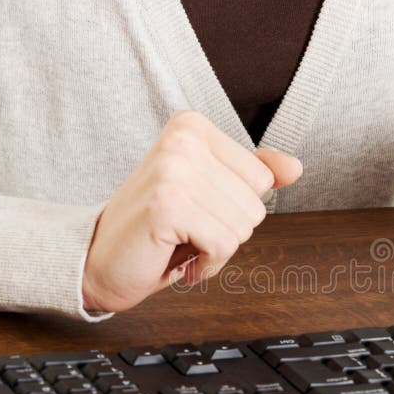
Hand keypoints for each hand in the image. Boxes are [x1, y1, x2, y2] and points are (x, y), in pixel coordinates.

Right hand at [82, 111, 302, 312]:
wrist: (99, 261)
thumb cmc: (154, 229)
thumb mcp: (209, 194)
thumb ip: (250, 175)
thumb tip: (295, 167)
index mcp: (192, 128)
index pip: (262, 177)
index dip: (236, 207)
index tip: (199, 210)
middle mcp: (182, 140)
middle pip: (255, 203)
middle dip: (228, 230)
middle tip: (187, 230)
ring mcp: (173, 170)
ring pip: (242, 226)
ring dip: (216, 250)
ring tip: (181, 243)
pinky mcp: (167, 205)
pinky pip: (223, 245)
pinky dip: (207, 265)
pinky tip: (179, 259)